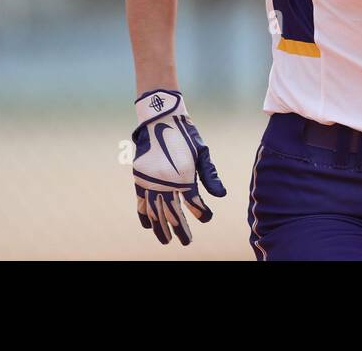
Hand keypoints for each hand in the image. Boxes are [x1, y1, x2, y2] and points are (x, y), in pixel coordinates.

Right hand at [131, 89, 226, 245]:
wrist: (161, 118)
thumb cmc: (186, 135)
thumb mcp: (202, 153)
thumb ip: (209, 176)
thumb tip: (221, 196)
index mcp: (184, 176)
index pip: (194, 203)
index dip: (201, 213)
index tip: (207, 218)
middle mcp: (166, 182)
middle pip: (173, 213)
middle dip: (180, 229)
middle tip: (186, 242)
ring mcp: (151, 181)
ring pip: (156, 212)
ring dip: (161, 227)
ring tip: (166, 240)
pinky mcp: (140, 178)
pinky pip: (140, 202)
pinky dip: (143, 215)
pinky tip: (147, 226)